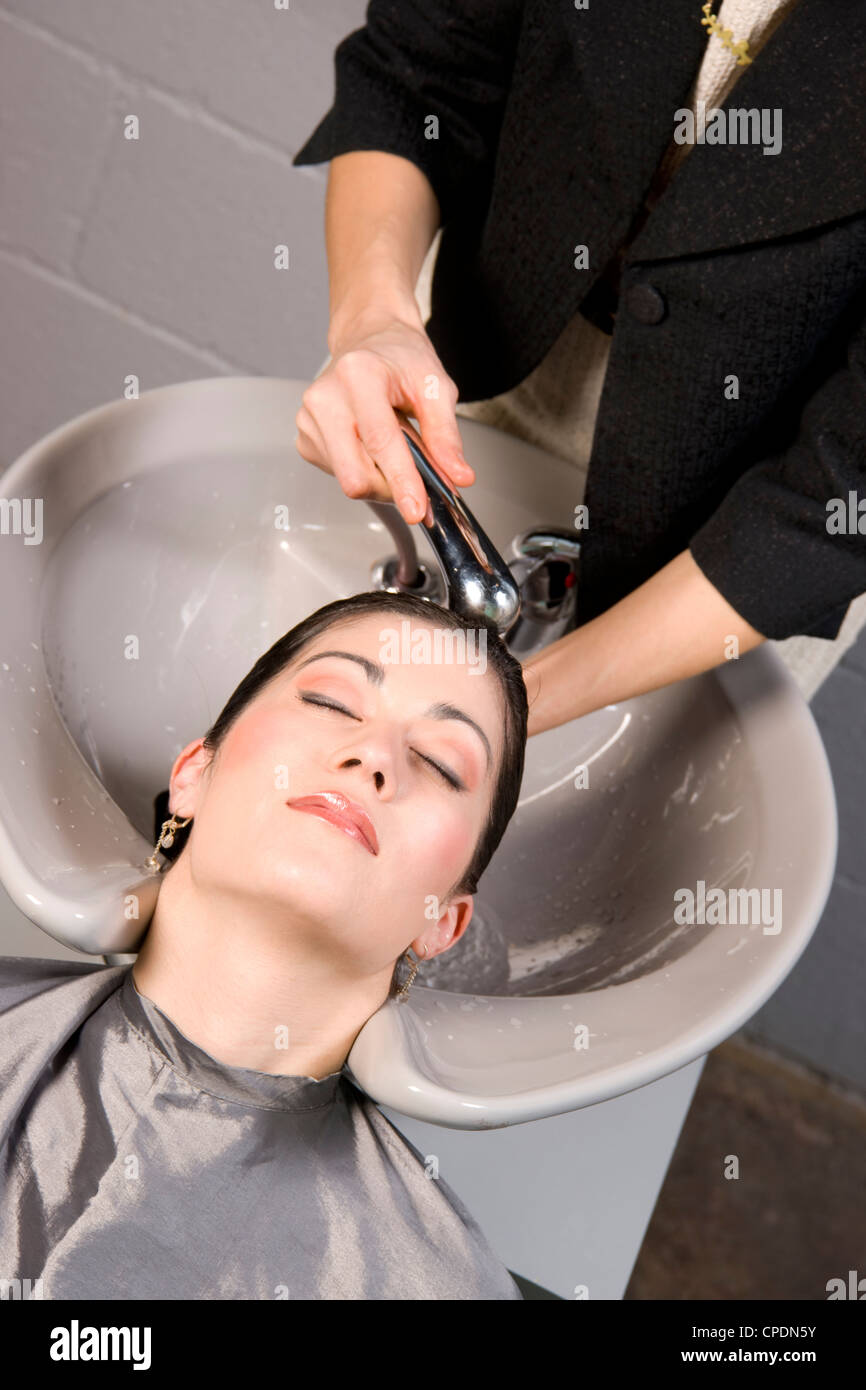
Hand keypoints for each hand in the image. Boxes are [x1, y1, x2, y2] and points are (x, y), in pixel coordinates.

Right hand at [294, 316, 474, 525]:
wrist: (371, 340)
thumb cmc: (401, 359)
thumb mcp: (435, 387)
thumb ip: (446, 435)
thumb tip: (458, 475)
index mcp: (358, 376)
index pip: (380, 443)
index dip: (401, 482)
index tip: (416, 510)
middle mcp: (325, 397)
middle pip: (355, 475)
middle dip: (390, 486)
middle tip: (414, 473)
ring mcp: (309, 419)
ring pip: (349, 480)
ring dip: (379, 476)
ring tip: (390, 443)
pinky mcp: (305, 438)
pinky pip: (339, 475)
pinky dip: (364, 470)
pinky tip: (369, 445)